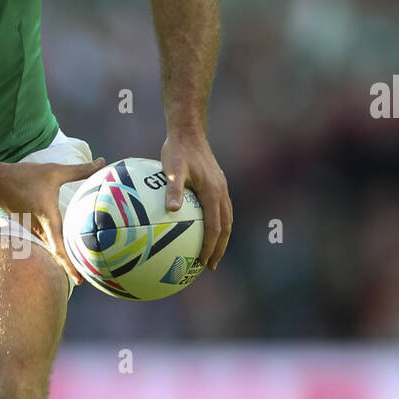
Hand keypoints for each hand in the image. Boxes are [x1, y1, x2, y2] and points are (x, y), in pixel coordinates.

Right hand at [0, 155, 105, 286]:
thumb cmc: (24, 177)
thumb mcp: (54, 171)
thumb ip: (80, 170)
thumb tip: (102, 162)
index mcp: (47, 219)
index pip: (59, 248)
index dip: (69, 265)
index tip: (79, 279)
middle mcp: (40, 229)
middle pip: (57, 254)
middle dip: (71, 267)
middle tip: (87, 278)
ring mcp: (34, 230)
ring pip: (52, 248)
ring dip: (65, 257)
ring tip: (82, 266)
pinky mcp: (31, 228)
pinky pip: (47, 241)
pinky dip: (58, 247)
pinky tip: (69, 246)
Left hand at [161, 132, 231, 269]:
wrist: (189, 132)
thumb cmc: (178, 150)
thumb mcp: (172, 169)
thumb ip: (172, 189)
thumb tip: (172, 210)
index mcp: (213, 193)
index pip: (215, 227)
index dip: (210, 246)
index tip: (203, 262)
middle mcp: (221, 193)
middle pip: (226, 228)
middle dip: (219, 248)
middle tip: (210, 266)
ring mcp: (221, 189)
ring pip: (226, 219)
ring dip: (221, 238)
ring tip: (211, 254)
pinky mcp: (216, 185)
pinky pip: (221, 210)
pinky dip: (217, 224)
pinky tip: (204, 230)